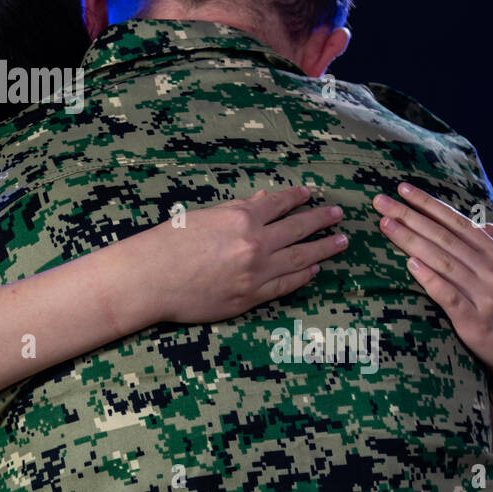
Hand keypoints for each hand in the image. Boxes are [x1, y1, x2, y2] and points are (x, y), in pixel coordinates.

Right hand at [128, 185, 346, 325]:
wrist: (151, 279)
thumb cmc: (169, 242)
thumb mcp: (204, 216)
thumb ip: (237, 208)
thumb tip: (263, 199)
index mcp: (241, 217)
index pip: (279, 204)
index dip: (298, 198)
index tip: (311, 194)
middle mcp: (254, 243)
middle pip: (298, 229)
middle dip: (321, 220)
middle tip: (339, 215)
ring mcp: (256, 272)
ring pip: (300, 258)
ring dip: (324, 248)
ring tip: (341, 242)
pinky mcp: (251, 297)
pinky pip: (287, 285)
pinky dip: (304, 275)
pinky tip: (315, 269)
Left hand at [373, 183, 492, 396]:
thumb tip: (481, 222)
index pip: (457, 223)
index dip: (428, 204)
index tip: (403, 189)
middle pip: (444, 237)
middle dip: (410, 216)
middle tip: (380, 201)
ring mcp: (485, 296)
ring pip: (442, 261)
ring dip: (411, 240)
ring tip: (385, 224)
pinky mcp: (476, 322)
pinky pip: (448, 296)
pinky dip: (430, 278)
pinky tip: (410, 264)